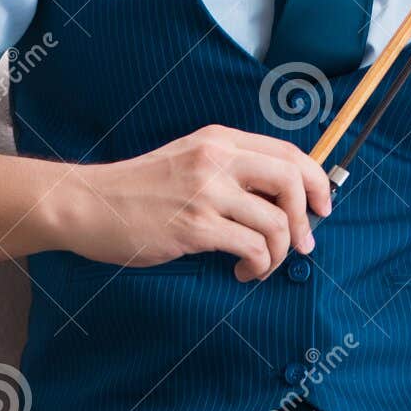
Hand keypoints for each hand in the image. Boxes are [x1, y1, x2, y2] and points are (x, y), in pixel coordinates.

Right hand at [53, 125, 331, 281]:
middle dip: (308, 216)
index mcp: (220, 140)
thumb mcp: (189, 160)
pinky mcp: (195, 227)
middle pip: (292, 179)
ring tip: (261, 265)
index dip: (316, 181)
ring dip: (280, 253)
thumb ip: (231, 169)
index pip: (289, 152)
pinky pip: (253, 247)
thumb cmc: (139, 189)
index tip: (321, 207)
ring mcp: (207, 192)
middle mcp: (218, 159)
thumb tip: (282, 196)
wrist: (89, 204)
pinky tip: (243, 270)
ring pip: (277, 222)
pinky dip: (258, 265)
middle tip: (304, 243)